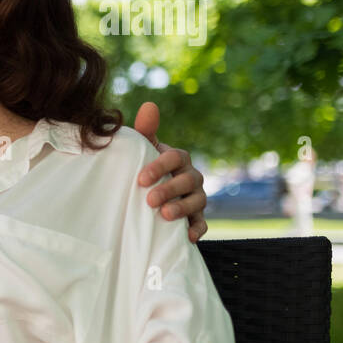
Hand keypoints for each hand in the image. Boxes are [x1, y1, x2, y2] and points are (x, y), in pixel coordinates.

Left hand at [133, 101, 207, 242]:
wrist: (150, 193)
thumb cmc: (145, 167)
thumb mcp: (142, 150)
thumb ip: (145, 131)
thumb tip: (149, 105)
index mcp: (177, 158)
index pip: (174, 157)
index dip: (159, 167)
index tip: (140, 179)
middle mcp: (191, 176)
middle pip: (187, 180)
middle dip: (169, 190)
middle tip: (149, 200)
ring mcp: (196, 197)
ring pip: (197, 201)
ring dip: (182, 208)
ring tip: (164, 216)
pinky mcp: (197, 217)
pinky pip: (202, 223)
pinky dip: (198, 229)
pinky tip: (188, 237)